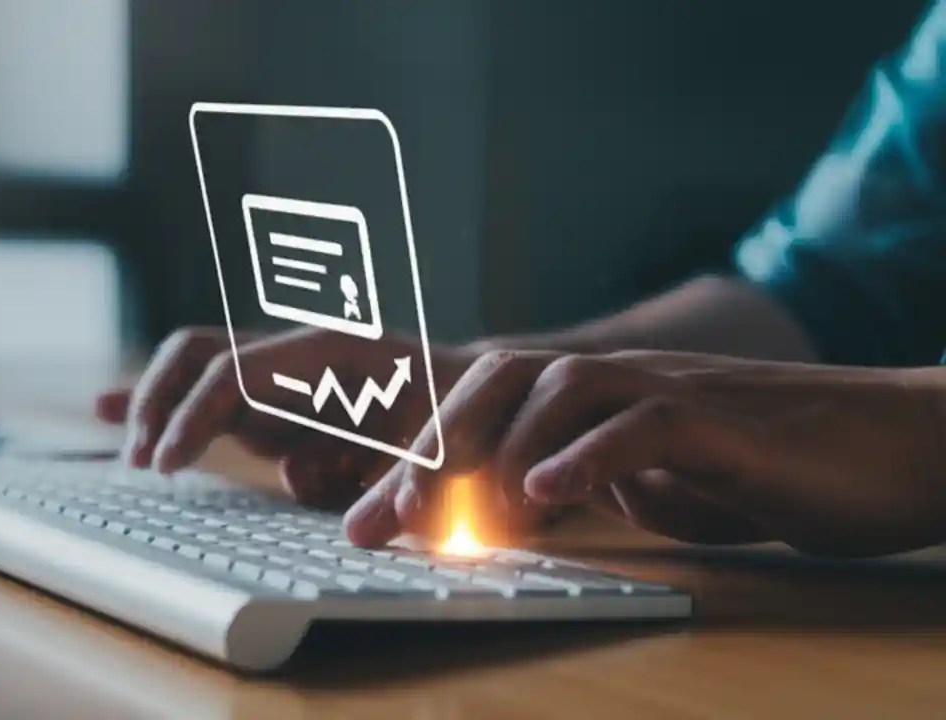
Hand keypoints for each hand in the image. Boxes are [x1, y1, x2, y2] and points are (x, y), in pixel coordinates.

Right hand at [94, 327, 476, 507]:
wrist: (481, 396)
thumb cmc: (466, 414)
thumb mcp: (446, 444)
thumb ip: (404, 482)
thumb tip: (361, 532)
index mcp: (330, 349)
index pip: (234, 372)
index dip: (191, 417)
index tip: (164, 466)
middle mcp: (295, 356)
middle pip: (199, 354)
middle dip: (159, 403)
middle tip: (141, 461)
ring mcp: (283, 381)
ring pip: (195, 373)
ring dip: (153, 407)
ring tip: (120, 440)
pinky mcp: (278, 409)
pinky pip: (209, 401)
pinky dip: (164, 410)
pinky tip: (103, 408)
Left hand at [344, 350, 945, 556]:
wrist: (885, 443)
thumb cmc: (759, 466)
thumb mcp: (643, 484)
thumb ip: (576, 485)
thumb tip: (499, 507)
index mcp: (586, 399)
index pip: (480, 405)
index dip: (411, 450)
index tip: (356, 515)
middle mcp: (614, 379)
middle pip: (494, 386)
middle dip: (425, 453)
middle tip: (377, 522)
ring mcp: (666, 389)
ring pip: (554, 391)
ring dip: (491, 453)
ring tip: (447, 516)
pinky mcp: (722, 418)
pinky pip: (643, 424)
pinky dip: (588, 457)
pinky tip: (547, 497)